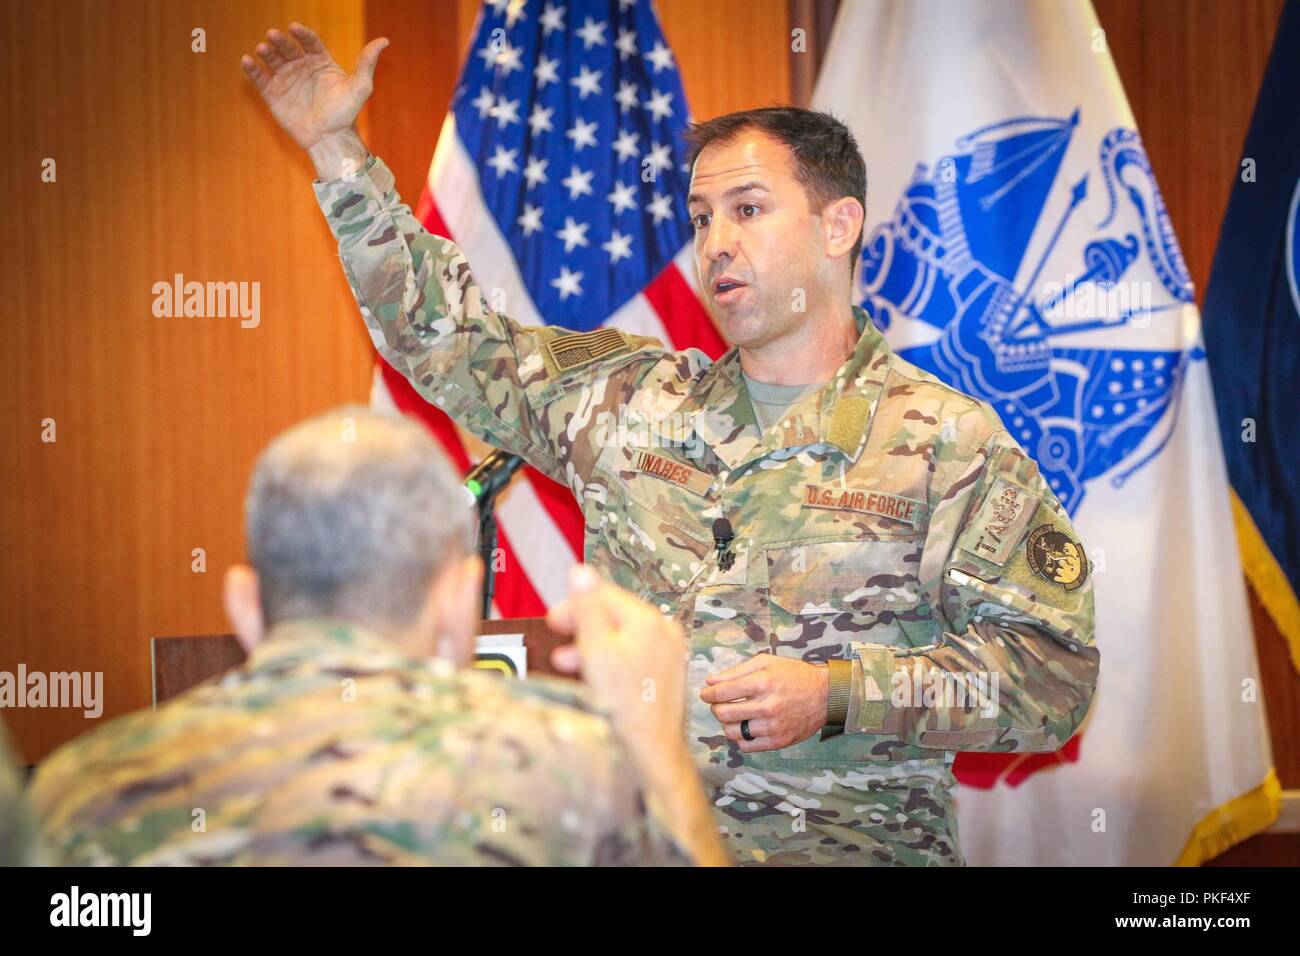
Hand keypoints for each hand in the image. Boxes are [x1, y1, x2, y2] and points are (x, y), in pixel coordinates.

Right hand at [240, 23, 386, 152]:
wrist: (329, 140)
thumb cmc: (346, 115)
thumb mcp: (360, 87)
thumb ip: (368, 63)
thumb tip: (384, 40)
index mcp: (320, 63)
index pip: (309, 42)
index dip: (302, 34)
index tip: (295, 28)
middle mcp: (302, 68)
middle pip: (288, 48)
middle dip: (280, 40)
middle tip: (273, 36)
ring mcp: (286, 80)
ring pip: (272, 60)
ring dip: (266, 52)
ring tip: (263, 48)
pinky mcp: (273, 95)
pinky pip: (260, 78)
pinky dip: (252, 69)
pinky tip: (247, 61)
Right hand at [547, 566, 687, 770]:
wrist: (652, 751)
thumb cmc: (623, 705)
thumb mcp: (595, 651)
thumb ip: (587, 608)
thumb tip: (580, 571)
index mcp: (647, 621)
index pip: (605, 594)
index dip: (574, 604)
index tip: (553, 620)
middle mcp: (664, 631)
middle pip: (615, 615)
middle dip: (582, 624)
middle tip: (557, 635)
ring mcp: (669, 653)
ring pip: (622, 637)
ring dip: (592, 644)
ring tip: (567, 661)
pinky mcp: (667, 674)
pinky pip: (634, 656)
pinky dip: (611, 660)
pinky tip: (593, 676)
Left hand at [700, 654, 827, 751]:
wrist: (825, 695)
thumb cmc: (794, 675)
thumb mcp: (766, 663)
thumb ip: (736, 671)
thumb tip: (710, 681)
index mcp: (762, 683)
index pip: (722, 692)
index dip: (708, 694)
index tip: (707, 694)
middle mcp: (767, 706)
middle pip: (723, 714)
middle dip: (715, 708)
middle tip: (719, 704)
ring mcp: (773, 726)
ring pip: (732, 732)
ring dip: (727, 724)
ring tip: (734, 716)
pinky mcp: (778, 741)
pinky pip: (747, 745)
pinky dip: (741, 737)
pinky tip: (747, 726)